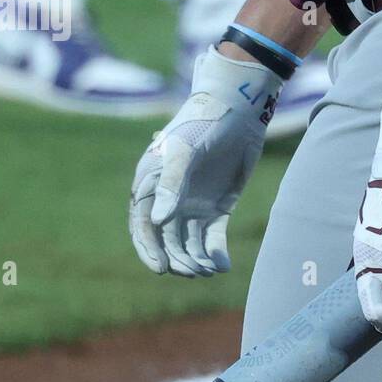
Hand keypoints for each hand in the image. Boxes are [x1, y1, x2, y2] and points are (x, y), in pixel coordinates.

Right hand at [129, 46, 280, 276]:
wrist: (238, 110)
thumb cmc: (203, 124)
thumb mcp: (184, 151)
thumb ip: (171, 185)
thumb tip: (159, 221)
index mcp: (151, 186)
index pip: (143, 225)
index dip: (149, 248)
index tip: (161, 268)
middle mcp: (168, 200)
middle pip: (167, 240)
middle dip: (178, 259)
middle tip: (194, 271)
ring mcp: (192, 205)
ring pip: (189, 243)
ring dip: (197, 260)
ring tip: (210, 270)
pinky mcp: (217, 208)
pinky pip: (213, 238)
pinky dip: (216, 253)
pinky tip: (223, 265)